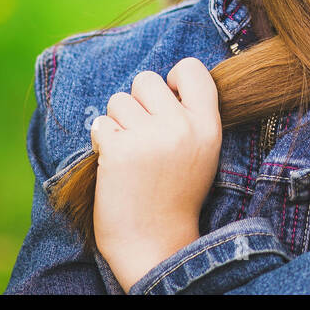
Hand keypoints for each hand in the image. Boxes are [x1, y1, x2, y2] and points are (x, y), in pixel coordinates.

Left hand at [91, 57, 221, 291]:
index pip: (192, 68)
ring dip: (118, 123)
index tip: (168, 100)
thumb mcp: (202, 150)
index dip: (174, 78)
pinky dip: (102, 141)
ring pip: (119, 100)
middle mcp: (181, 126)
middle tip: (143, 133)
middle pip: (147, 79)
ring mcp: (149, 137)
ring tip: (131, 152)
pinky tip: (115, 164)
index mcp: (208, 124)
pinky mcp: (118, 150)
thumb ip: (190, 115)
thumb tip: (164, 83)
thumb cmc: (176, 193)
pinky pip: (100, 123)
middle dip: (138, 102)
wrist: (154, 241)